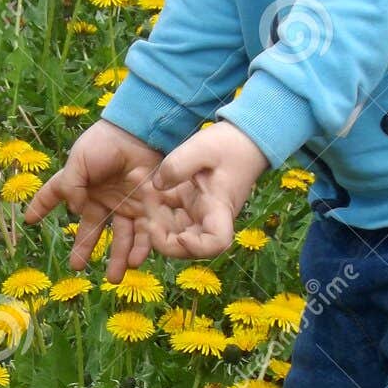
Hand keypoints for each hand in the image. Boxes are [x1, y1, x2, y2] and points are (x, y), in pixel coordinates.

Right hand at [24, 119, 169, 280]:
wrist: (139, 134)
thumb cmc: (105, 143)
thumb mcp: (79, 161)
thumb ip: (70, 186)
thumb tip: (74, 211)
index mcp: (81, 186)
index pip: (55, 196)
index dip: (40, 206)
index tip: (29, 220)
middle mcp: (102, 199)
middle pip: (91, 229)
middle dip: (84, 249)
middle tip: (76, 268)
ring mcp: (126, 205)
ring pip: (121, 238)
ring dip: (118, 259)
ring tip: (113, 278)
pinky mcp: (148, 207)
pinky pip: (144, 233)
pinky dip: (141, 248)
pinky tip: (136, 262)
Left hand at [148, 121, 269, 258]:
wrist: (243, 140)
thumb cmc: (229, 144)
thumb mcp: (203, 147)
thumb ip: (178, 165)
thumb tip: (156, 186)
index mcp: (219, 208)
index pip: (216, 243)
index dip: (196, 248)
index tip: (180, 237)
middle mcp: (209, 218)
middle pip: (187, 247)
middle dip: (162, 238)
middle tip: (146, 217)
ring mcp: (198, 213)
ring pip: (173, 233)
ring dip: (155, 219)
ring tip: (143, 191)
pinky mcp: (189, 204)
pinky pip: (169, 216)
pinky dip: (156, 207)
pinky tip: (146, 188)